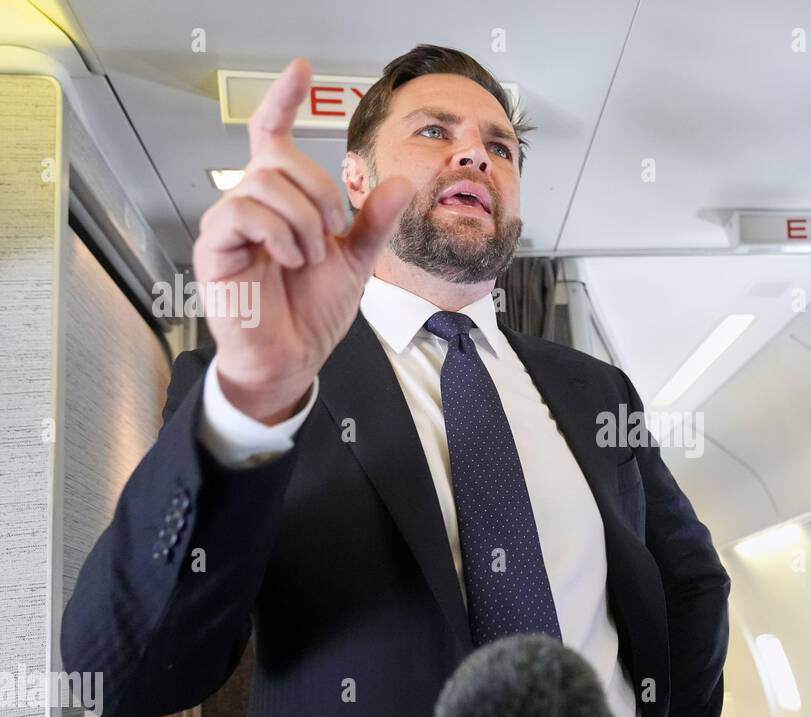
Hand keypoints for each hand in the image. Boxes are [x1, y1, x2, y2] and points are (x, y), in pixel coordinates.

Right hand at [192, 58, 413, 423]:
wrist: (293, 358)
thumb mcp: (355, 261)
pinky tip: (291, 259)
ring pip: (265, 183)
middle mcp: (251, 203)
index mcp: (282, 200)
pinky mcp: (214, 247)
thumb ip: (373, 222)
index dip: (285, 99)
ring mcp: (229, 223)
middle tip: (331, 233)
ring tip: (309, 257)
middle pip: (279, 157)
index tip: (302, 69)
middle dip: (318, 191)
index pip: (275, 135)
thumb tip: (401, 183)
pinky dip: (279, 232)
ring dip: (302, 220)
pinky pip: (243, 210)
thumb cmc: (312, 311)